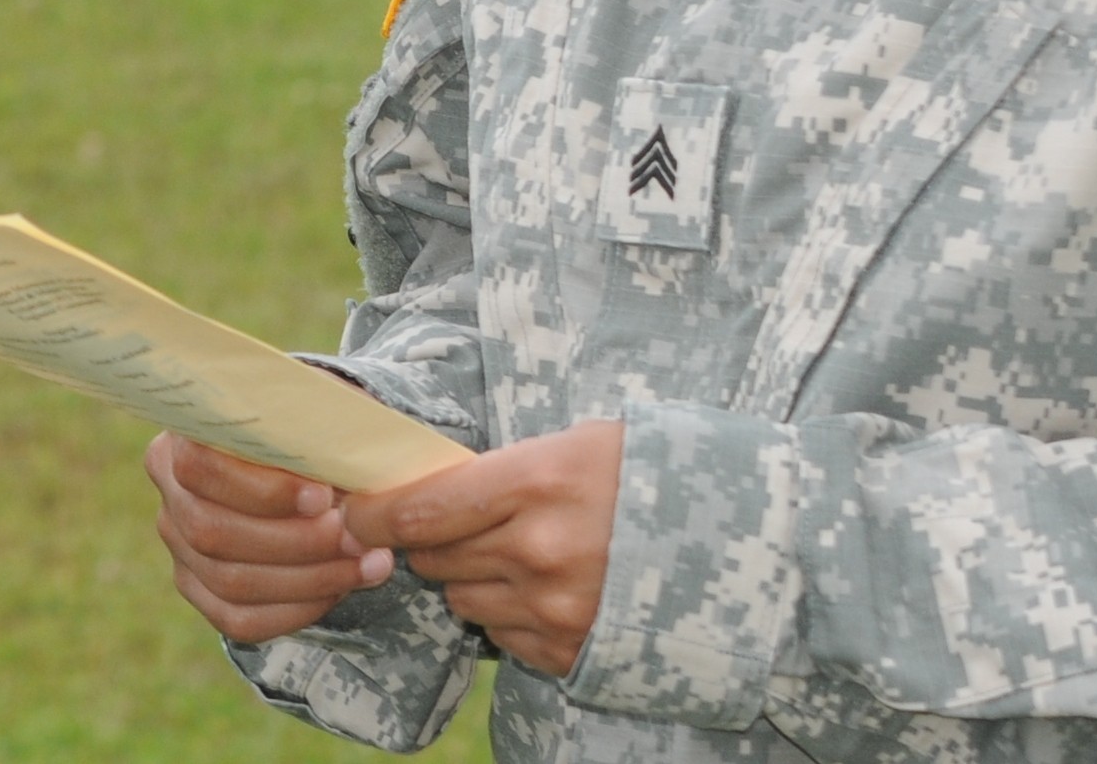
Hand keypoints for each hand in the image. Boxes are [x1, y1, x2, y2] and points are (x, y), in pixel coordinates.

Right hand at [145, 433, 398, 645]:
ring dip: (310, 579)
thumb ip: (311, 426)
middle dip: (296, 543)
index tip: (324, 497)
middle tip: (356, 537)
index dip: (264, 491)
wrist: (310, 464)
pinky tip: (340, 588)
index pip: (202, 469)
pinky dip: (297, 611)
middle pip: (214, 533)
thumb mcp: (311, 410)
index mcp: (181, 440)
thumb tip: (340, 462)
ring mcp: (180, 546)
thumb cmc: (309, 430)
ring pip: (230, 583)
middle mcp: (171, 494)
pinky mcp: (200, 589)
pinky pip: (241, 620)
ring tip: (367, 563)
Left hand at [341, 417, 625, 674]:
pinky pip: (501, 633)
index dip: (373, 512)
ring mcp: (556, 609)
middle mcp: (539, 550)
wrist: (739, 549)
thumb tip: (421, 485)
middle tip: (454, 524)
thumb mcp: (575, 445)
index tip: (356, 510)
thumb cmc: (649, 479)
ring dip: (469, 577)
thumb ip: (499, 468)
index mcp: (538, 482)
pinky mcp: (570, 651)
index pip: (419, 509)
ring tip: (515, 553)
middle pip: (431, 556)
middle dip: (427, 541)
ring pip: (461, 598)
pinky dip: (508, 612)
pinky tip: (546, 588)